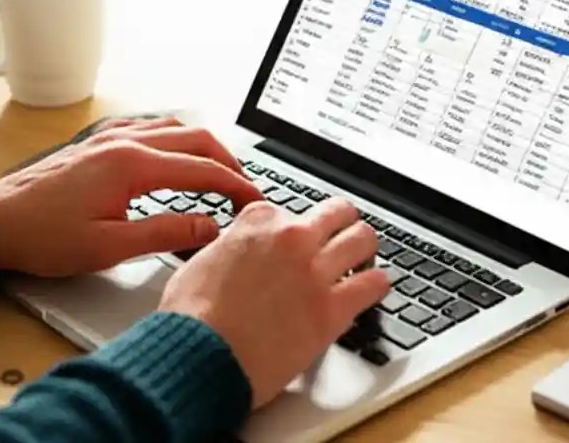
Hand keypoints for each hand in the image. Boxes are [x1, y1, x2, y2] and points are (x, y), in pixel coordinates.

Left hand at [0, 117, 262, 276]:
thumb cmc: (43, 236)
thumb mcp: (111, 247)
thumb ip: (167, 232)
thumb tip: (209, 227)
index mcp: (132, 165)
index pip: (203, 170)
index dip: (236, 186)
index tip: (255, 201)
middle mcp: (125, 142)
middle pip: (196, 139)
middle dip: (229, 162)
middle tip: (245, 188)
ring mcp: (110, 138)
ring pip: (175, 127)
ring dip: (204, 146)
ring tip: (220, 171)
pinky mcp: (97, 143)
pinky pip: (149, 127)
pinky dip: (176, 138)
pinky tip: (176, 153)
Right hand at [159, 197, 388, 408]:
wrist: (197, 359)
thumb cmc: (191, 320)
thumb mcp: (199, 262)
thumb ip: (229, 247)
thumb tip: (237, 250)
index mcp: (258, 222)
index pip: (292, 209)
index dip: (294, 228)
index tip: (297, 240)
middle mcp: (292, 239)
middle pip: (338, 212)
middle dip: (341, 224)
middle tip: (342, 237)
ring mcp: (316, 272)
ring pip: (363, 240)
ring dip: (363, 249)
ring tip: (361, 261)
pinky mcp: (333, 309)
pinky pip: (375, 284)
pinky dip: (376, 284)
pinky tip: (371, 288)